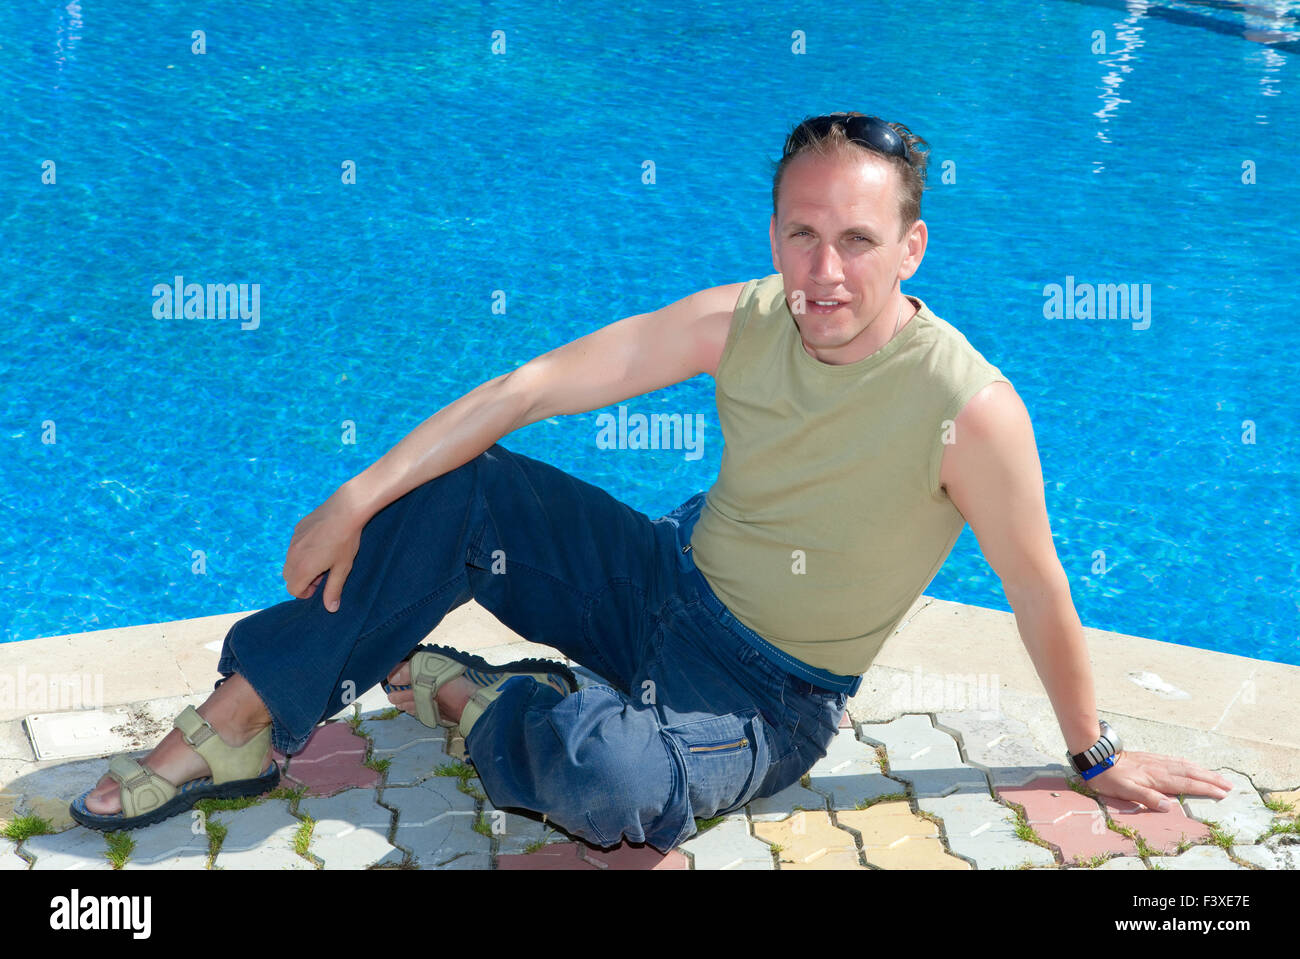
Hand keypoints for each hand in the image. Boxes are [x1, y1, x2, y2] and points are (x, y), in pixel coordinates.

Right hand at [282, 484, 367, 612]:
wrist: (345, 510)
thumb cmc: (346, 540)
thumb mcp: (342, 568)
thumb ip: (334, 589)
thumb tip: (331, 608)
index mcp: (303, 568)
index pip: (294, 590)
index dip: (306, 592)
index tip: (320, 586)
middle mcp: (293, 555)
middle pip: (289, 577)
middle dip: (302, 580)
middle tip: (322, 574)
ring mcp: (293, 541)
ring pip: (290, 561)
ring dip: (301, 565)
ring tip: (323, 558)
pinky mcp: (296, 529)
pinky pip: (293, 546)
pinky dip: (302, 551)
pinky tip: (321, 543)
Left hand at [1080, 749, 1233, 811]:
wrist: (1097, 757)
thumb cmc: (1109, 777)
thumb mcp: (1124, 791)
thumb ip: (1146, 797)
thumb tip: (1168, 806)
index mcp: (1157, 778)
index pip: (1187, 784)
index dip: (1206, 789)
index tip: (1222, 793)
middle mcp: (1161, 768)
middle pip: (1191, 773)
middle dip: (1212, 779)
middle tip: (1230, 786)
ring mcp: (1157, 761)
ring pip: (1186, 765)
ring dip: (1204, 771)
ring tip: (1218, 776)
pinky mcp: (1151, 758)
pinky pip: (1176, 760)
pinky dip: (1189, 764)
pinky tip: (1193, 765)